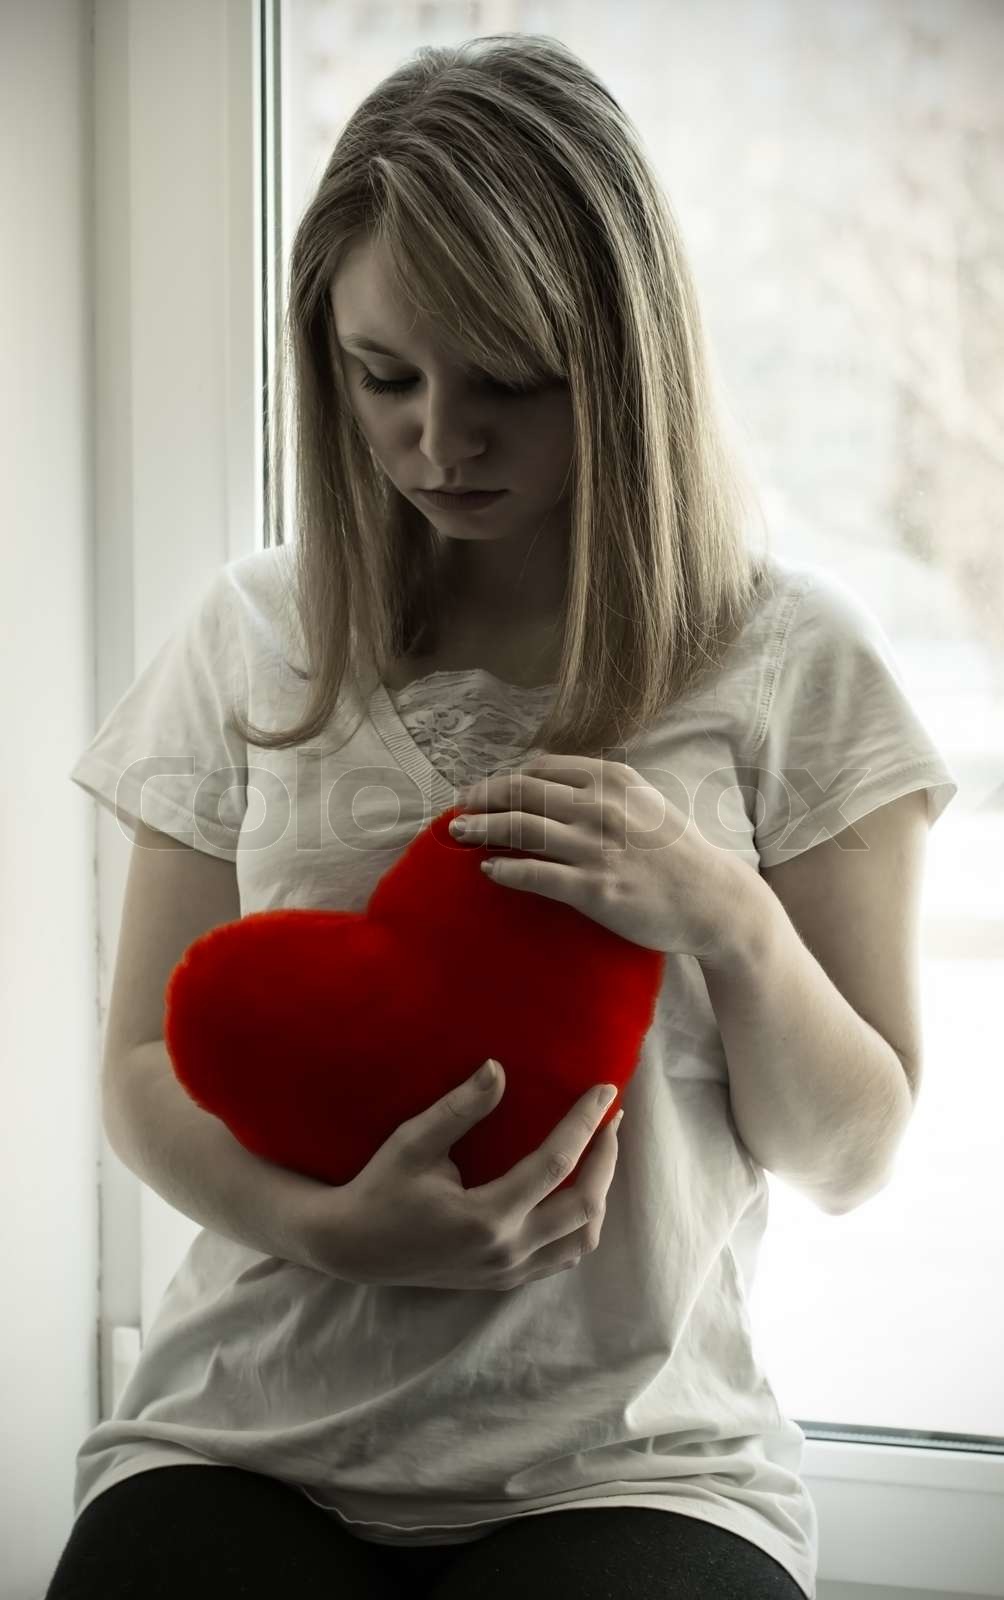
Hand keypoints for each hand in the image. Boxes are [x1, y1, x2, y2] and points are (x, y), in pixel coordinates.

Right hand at [303, 1060, 623, 1291]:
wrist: (351, 1248)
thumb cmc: (379, 1188)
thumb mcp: (413, 1143)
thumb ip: (460, 1108)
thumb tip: (499, 1068)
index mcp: (485, 1216)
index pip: (555, 1164)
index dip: (585, 1123)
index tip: (606, 1091)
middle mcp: (505, 1250)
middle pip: (584, 1207)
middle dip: (606, 1159)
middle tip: (612, 1119)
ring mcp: (507, 1272)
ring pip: (581, 1240)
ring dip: (600, 1195)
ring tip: (601, 1153)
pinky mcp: (503, 1280)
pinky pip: (561, 1258)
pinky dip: (581, 1225)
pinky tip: (577, 1194)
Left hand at [451, 752, 733, 958]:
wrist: (714, 900)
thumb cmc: (677, 853)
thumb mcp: (644, 803)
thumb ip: (603, 789)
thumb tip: (551, 785)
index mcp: (613, 780)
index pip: (542, 769)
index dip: (506, 777)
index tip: (485, 789)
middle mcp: (602, 807)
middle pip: (522, 792)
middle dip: (483, 797)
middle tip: (459, 806)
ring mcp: (596, 848)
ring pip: (521, 828)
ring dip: (481, 827)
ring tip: (459, 831)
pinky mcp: (593, 889)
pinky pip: (534, 874)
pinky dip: (504, 870)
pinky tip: (487, 870)